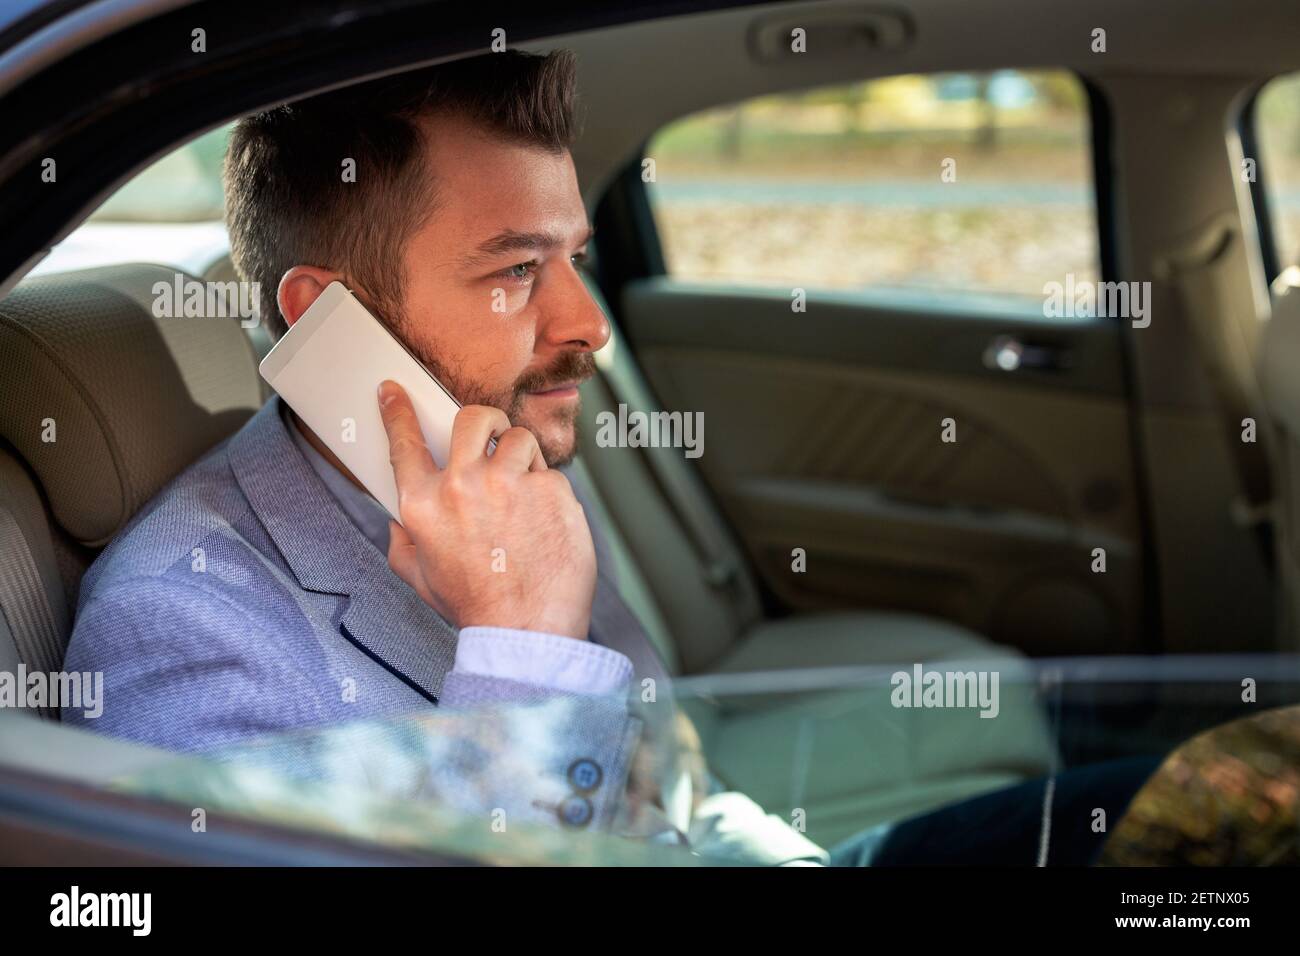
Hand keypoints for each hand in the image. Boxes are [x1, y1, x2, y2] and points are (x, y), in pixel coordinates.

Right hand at [377, 379, 595, 638]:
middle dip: (484, 421)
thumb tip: (397, 517)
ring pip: (519, 439)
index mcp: (423, 506)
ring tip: (524, 494)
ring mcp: (510, 484)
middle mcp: (462, 486)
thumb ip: (402, 542)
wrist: (527, 631)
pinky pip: (550, 472)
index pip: (404, 443)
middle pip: (472, 418)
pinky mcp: (551, 489)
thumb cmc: (475, 606)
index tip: (394, 390)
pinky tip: (545, 523)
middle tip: (492, 436)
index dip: (397, 410)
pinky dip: (549, 492)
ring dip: (522, 459)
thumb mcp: (420, 577)